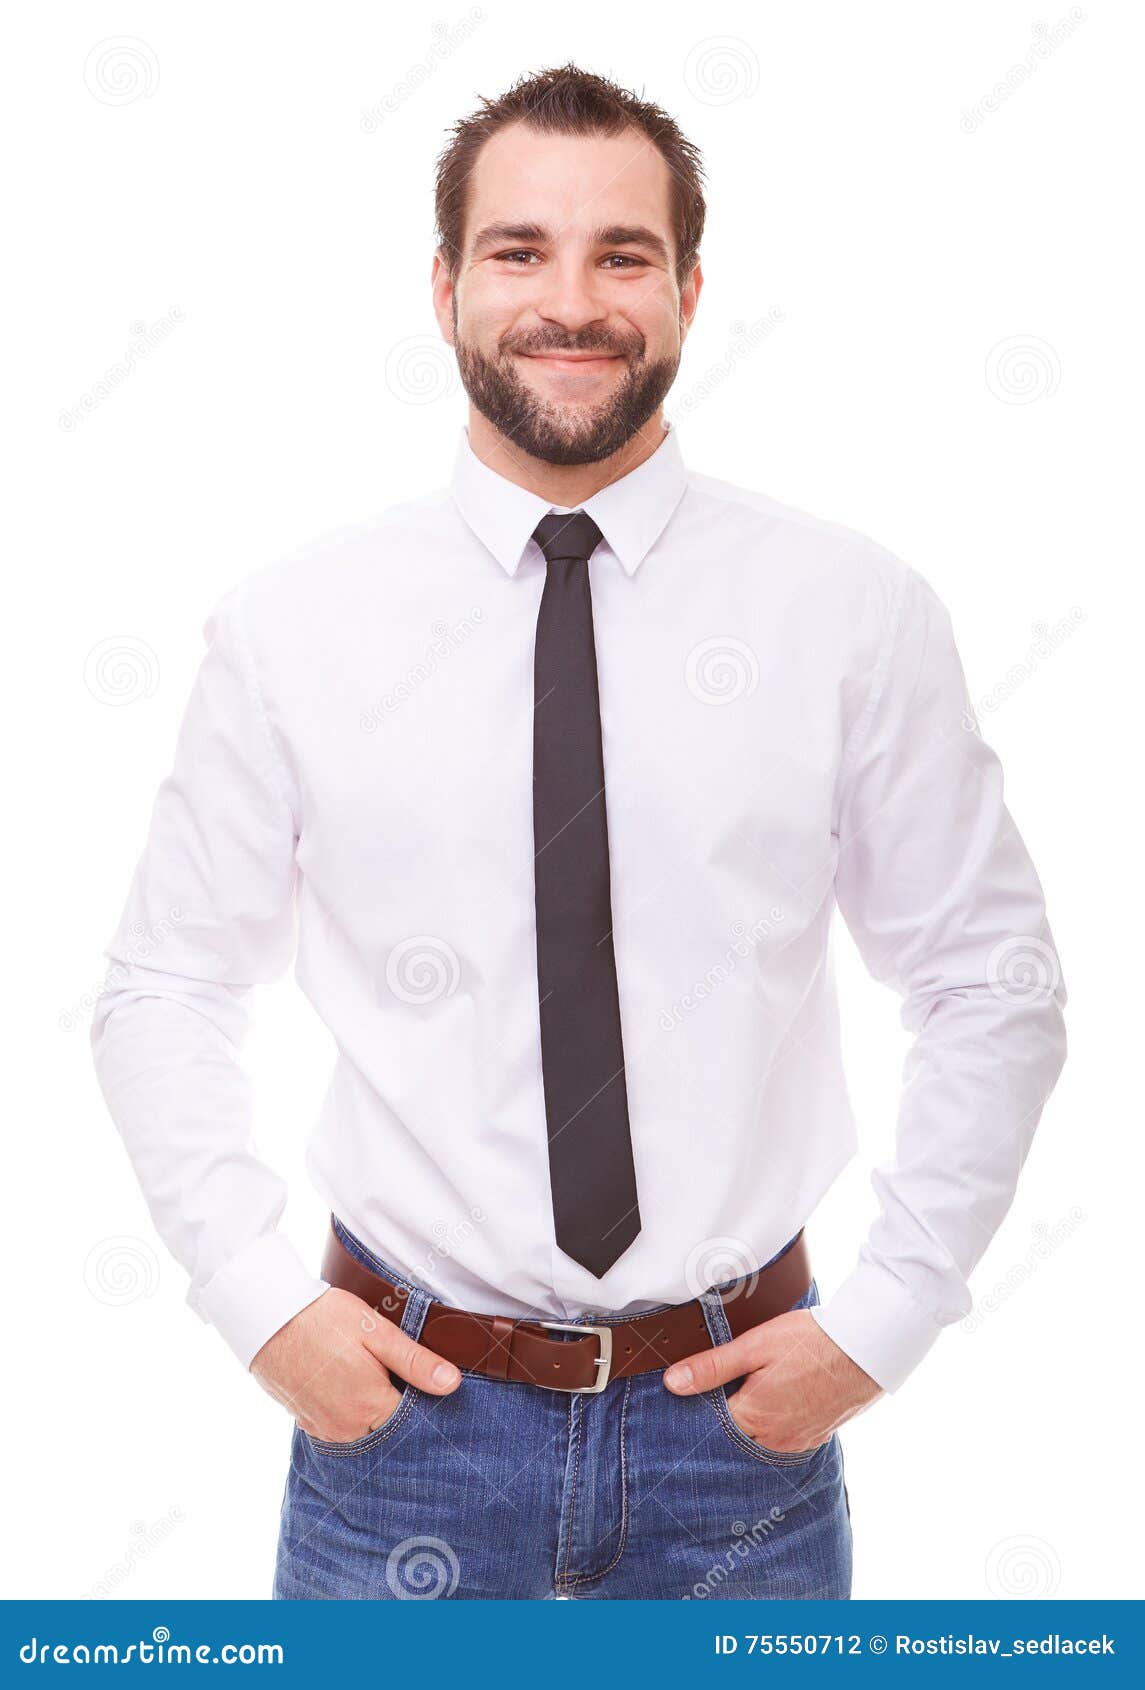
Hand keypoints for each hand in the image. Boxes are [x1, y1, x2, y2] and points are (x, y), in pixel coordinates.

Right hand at [250, 1287, 460, 1442]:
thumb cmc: (323, 1319)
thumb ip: (415, 1362)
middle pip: (387, 1426)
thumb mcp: (376, 1332)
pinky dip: (347, 1409)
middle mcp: (346, 1428)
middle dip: (395, 1404)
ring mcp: (324, 1429)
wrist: (267, 1319)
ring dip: (370, 1408)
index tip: (421, 1380)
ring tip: (366, 1372)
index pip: (411, 1419)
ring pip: (362, 1427)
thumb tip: (452, 1384)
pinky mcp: (306, 1423)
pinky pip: (339, 1425)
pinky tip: (345, 1381)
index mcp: (369, 1406)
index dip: (420, 1399)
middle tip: (390, 1370)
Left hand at [663, 1309, 881, 1452]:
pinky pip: (782, 1437)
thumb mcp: (754, 1345)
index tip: (696, 1388)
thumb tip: (673, 1382)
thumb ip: (712, 1367)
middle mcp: (773, 1439)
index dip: (700, 1404)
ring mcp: (795, 1442)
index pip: (709, 1423)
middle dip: (725, 1413)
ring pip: (758, 1438)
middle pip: (733, 1434)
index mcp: (753, 1417)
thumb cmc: (811, 1342)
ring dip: (751, 1419)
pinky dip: (774, 1422)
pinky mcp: (814, 1438)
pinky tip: (778, 1398)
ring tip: (755, 1387)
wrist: (865, 1349)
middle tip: (729, 1383)